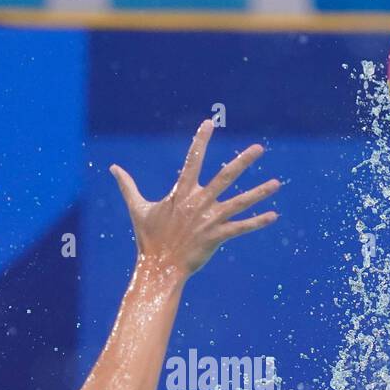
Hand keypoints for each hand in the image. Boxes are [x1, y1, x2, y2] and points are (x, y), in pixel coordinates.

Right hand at [110, 119, 279, 281]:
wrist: (159, 267)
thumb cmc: (149, 239)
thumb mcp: (137, 208)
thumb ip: (128, 186)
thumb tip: (112, 168)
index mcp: (181, 193)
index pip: (193, 160)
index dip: (200, 141)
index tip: (209, 122)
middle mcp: (199, 202)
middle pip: (225, 177)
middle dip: (243, 161)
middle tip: (259, 148)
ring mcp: (209, 219)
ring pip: (239, 202)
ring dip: (259, 192)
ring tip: (277, 183)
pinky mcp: (216, 237)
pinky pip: (241, 228)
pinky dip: (257, 222)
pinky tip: (273, 216)